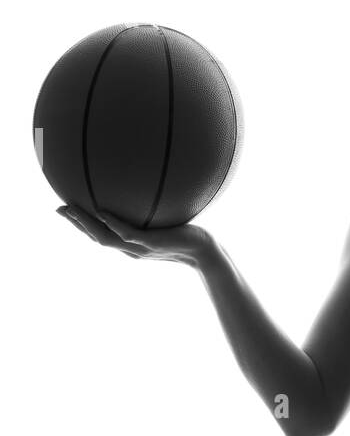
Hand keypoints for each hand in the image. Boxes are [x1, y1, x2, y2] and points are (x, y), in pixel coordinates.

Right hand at [56, 203, 213, 267]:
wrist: (205, 252)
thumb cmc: (188, 234)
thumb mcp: (168, 219)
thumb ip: (154, 208)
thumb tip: (150, 183)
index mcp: (130, 243)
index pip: (100, 235)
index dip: (81, 224)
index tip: (65, 209)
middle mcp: (130, 249)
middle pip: (95, 237)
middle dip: (76, 224)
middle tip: (58, 209)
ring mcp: (139, 248)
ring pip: (105, 238)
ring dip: (86, 225)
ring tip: (71, 210)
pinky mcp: (151, 244)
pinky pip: (128, 234)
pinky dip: (113, 224)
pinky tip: (101, 212)